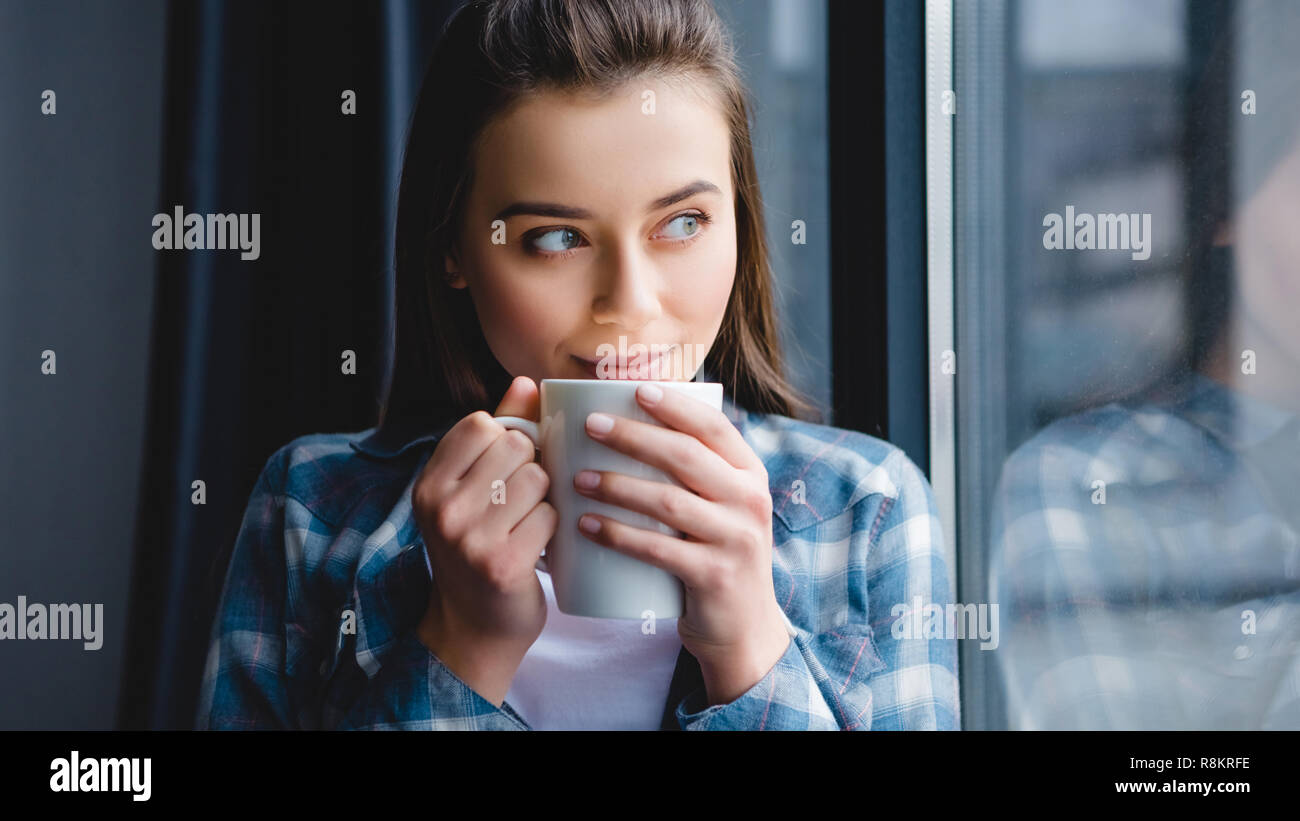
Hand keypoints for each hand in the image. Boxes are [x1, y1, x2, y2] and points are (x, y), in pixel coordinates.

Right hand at [410, 376, 554, 704]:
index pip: (482, 423)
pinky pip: (551, 515)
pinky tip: (536, 546)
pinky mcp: (503, 563)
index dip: (508, 440)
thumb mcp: (472, 490)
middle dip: (530, 467)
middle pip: (515, 445)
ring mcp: (469, 537)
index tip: (505, 470)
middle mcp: (441, 508)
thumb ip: (499, 432)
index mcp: (429, 484)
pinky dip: (553, 528)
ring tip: (527, 522)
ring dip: (544, 498)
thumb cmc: (480, 549)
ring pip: (537, 477)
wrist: (474, 628)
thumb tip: (526, 382)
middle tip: (519, 502)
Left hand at [572, 383, 790, 706]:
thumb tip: (628, 420)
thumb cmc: (714, 554)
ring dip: (618, 486)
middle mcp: (749, 501)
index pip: (714, 427)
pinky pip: (659, 549)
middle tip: (591, 426)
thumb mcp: (719, 507)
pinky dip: (618, 535)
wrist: (742, 628)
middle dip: (635, 437)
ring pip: (668, 502)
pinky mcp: (714, 576)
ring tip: (578, 478)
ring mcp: (735, 539)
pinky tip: (586, 524)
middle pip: (686, 457)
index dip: (675, 405)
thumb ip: (691, 472)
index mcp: (749, 474)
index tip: (636, 390)